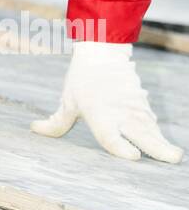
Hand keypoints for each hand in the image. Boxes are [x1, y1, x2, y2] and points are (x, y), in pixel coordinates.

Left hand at [31, 41, 182, 162]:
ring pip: (150, 127)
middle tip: (173, 159)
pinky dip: (157, 132)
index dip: (121, 147)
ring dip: (162, 142)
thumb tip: (35, 129)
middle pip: (141, 133)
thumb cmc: (82, 78)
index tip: (134, 157)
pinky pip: (151, 121)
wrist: (102, 51)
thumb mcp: (67, 100)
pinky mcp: (142, 102)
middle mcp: (118, 112)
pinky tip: (164, 145)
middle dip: (157, 148)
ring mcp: (133, 107)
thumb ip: (56, 121)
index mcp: (98, 114)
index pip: (111, 135)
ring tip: (174, 156)